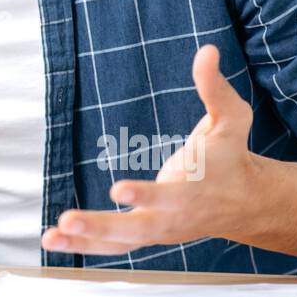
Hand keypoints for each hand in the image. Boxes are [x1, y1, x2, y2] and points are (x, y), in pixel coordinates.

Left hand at [41, 44, 258, 255]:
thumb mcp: (231, 117)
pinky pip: (113, 246)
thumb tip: (206, 50)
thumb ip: (215, 87)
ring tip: (49, 237)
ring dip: (84, 242)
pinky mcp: (146, 235)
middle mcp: (174, 217)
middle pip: (137, 229)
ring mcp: (159, 230)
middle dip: (102, 226)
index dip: (145, 194)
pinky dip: (84, 246)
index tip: (117, 190)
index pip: (168, 196)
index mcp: (195, 189)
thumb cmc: (232, 156)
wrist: (246, 203)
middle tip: (69, 220)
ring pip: (120, 243)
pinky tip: (53, 240)